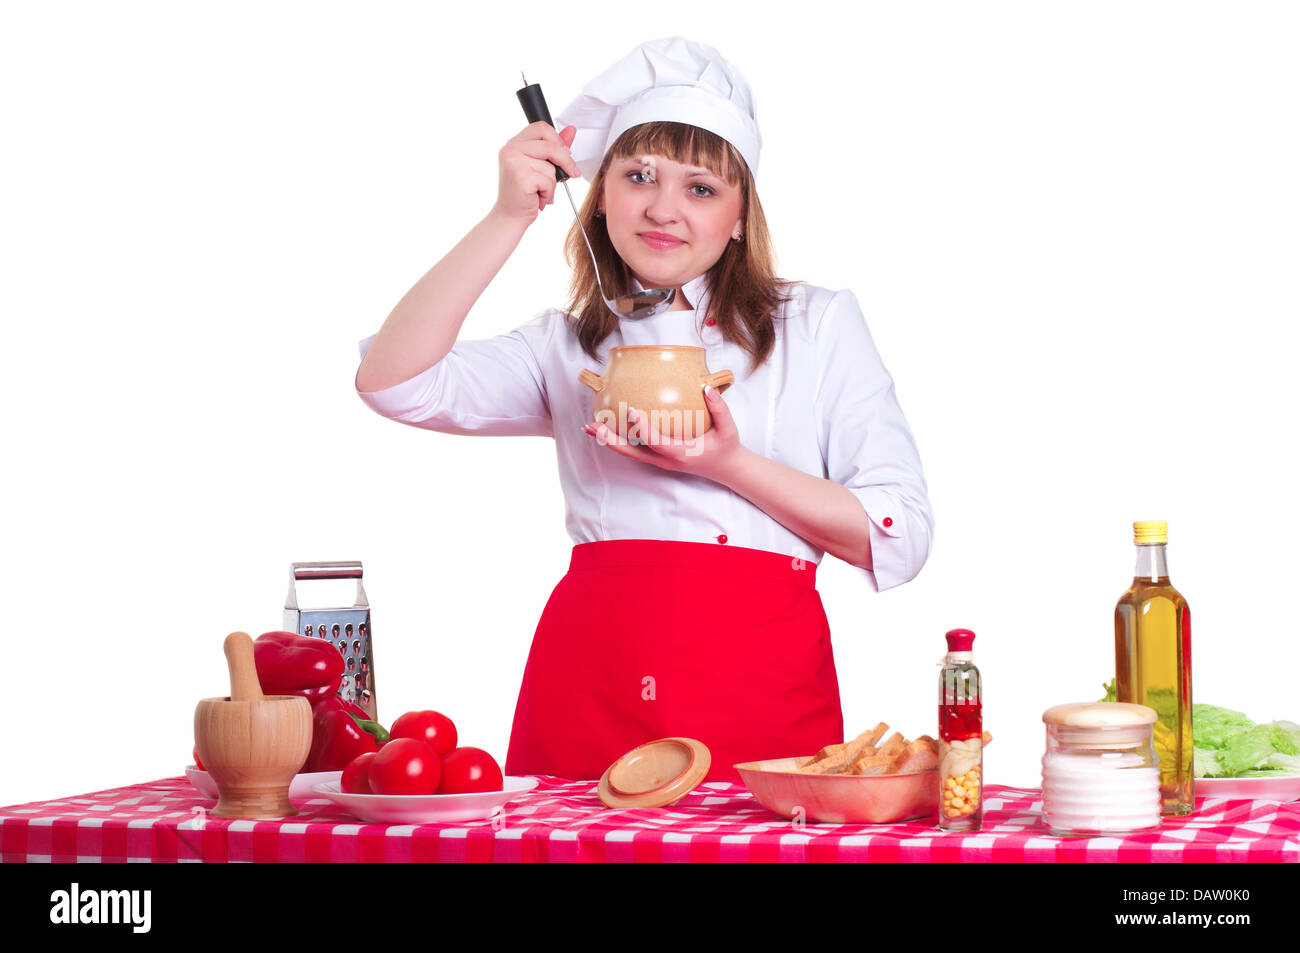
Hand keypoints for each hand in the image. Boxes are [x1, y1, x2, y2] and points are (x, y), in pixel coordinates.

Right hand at [492, 122, 580, 224]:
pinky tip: (538, 198)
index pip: (541, 127)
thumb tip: (571, 130)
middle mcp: (510, 150)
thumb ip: (555, 147)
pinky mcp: (520, 177)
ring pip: (551, 166)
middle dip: (565, 161)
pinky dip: (549, 193)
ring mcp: (514, 162)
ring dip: (553, 183)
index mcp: (514, 144)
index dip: (557, 140)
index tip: (566, 155)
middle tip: (570, 173)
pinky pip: (548, 181)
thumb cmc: (525, 193)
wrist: (511, 216)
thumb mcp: (541, 166)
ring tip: (541, 192)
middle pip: (550, 144)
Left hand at [582, 385, 746, 484]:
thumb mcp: (729, 429)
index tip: (632, 411)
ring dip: (608, 441)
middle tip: (593, 425)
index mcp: (682, 454)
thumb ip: (720, 409)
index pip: (658, 442)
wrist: (726, 469)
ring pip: (629, 454)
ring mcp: (660, 461)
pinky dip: (617, 441)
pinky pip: (634, 451)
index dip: (643, 429)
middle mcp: (667, 460)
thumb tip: (706, 389)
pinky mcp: (657, 458)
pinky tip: (604, 430)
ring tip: (589, 427)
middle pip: (633, 453)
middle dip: (611, 439)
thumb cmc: (726, 447)